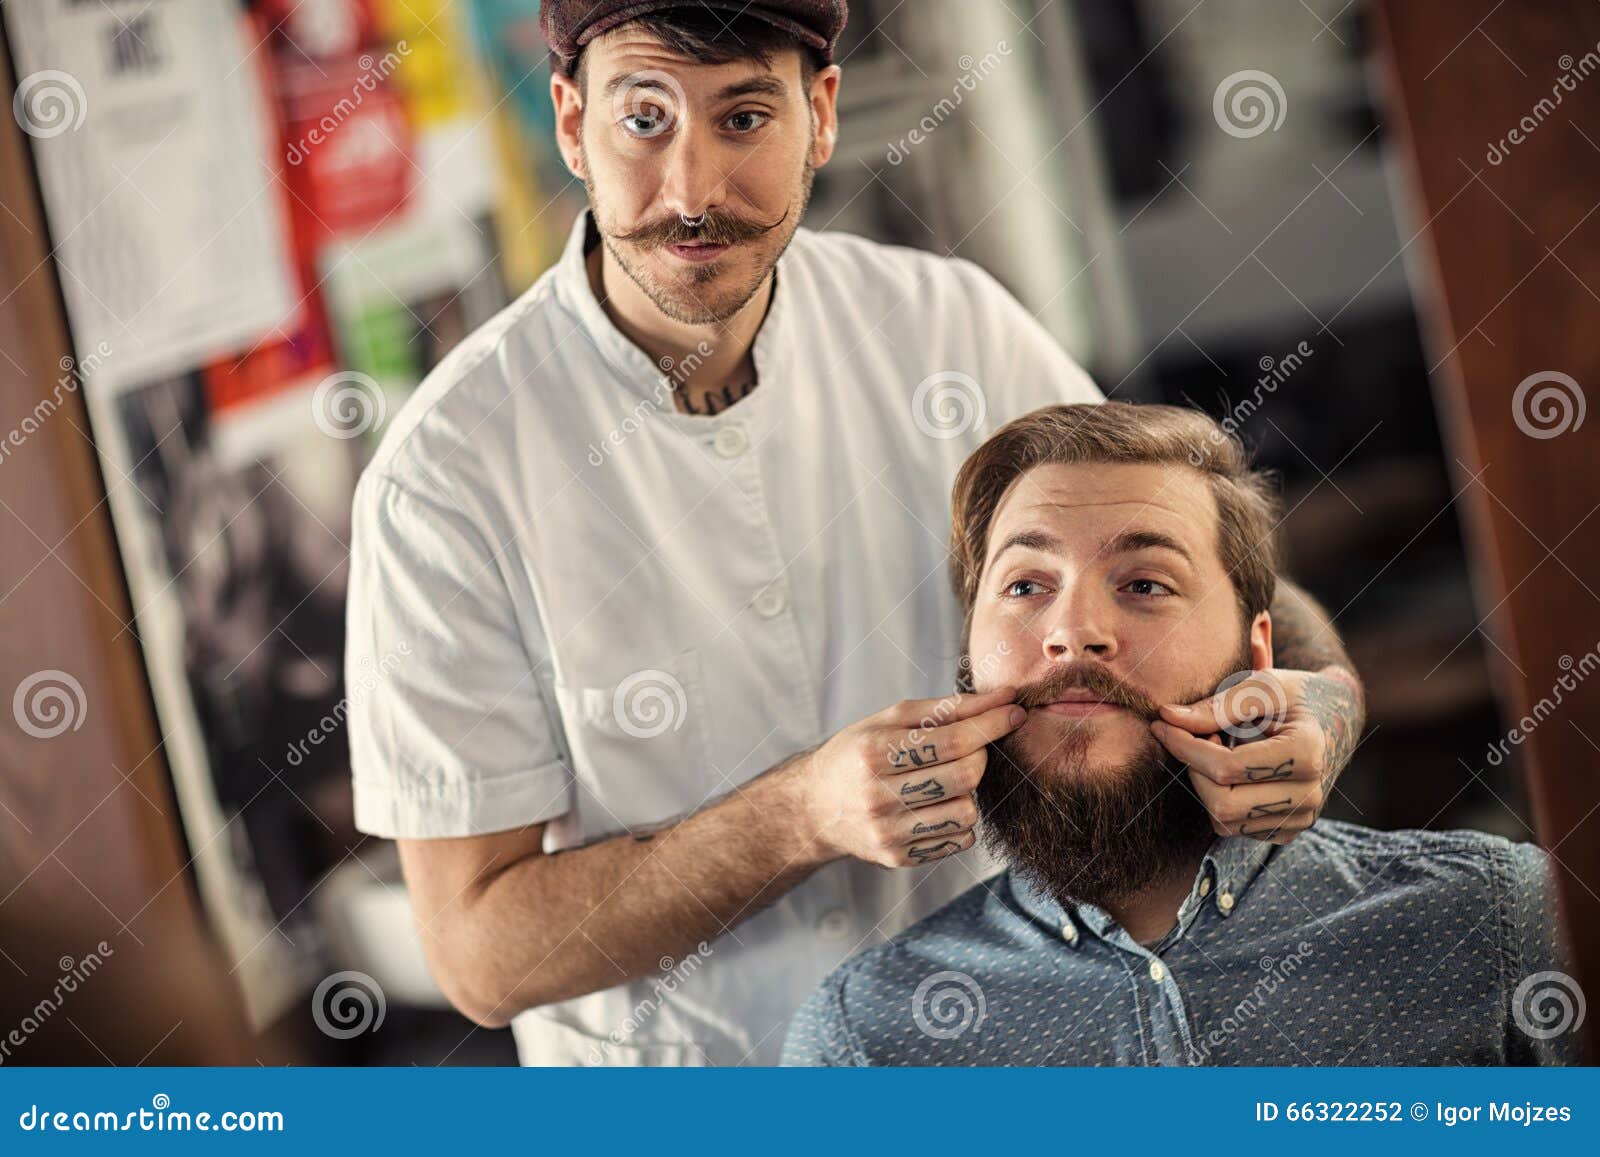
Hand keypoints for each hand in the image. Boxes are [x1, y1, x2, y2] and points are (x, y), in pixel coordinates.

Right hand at [776, 687, 1024, 867]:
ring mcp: (888, 832)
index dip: (991, 724)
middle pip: (966, 777)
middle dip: (981, 757)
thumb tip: (1004, 699)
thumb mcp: (890, 719)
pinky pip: (958, 839)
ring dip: (970, 793)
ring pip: (968, 813)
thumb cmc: (859, 752)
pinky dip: (958, 819)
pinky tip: (935, 806)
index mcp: (873, 753)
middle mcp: (877, 796)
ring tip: (945, 781)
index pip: (951, 740)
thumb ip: (948, 708)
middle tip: (970, 748)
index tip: (1014, 711)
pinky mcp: (898, 858)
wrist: (815, 806)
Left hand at [1149, 668, 1360, 843]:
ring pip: (1224, 820)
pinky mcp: (1286, 831)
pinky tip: (1231, 772)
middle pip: (1222, 804)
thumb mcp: (1263, 685)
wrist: (1335, 719)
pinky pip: (1233, 827)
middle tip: (1199, 736)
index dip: (1186, 746)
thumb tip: (1169, 717)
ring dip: (1206, 784)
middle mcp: (1309, 795)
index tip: (1163, 723)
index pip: (1227, 767)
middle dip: (1195, 769)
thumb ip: (1218, 704)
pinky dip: (1220, 799)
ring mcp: (1300, 819)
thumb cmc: (1294, 696)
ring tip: (1219, 749)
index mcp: (1306, 755)